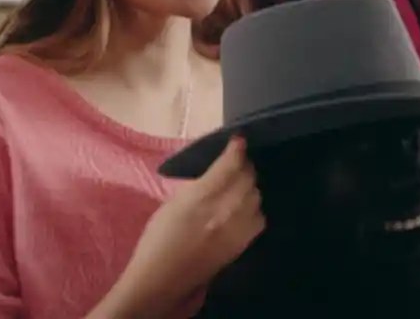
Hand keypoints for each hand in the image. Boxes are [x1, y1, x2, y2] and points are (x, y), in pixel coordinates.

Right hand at [102, 137, 263, 316]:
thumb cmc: (159, 239)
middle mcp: (226, 209)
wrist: (163, 279)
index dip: (237, 148)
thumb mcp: (173, 203)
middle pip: (249, 176)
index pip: (231, 164)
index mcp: (202, 196)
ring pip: (256, 194)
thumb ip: (201, 184)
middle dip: (244, 166)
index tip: (239, 141)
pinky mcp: (244, 242)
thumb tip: (219, 168)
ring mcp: (238, 226)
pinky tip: (242, 209)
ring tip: (238, 187)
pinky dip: (253, 208)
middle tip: (237, 164)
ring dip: (249, 187)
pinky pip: (260, 215)